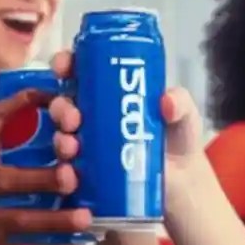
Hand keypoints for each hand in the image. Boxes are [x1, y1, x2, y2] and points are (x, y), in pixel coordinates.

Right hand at [47, 50, 206, 201]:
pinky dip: (64, 171)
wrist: (183, 181)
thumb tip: (166, 101)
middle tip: (74, 118)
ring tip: (72, 147)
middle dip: (61, 107)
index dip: (66, 64)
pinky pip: (67, 170)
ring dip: (60, 139)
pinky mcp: (88, 174)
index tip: (64, 67)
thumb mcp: (184, 114)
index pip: (80, 70)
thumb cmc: (178, 138)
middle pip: (63, 103)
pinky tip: (72, 173)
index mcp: (109, 91)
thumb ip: (180, 103)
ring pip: (61, 136)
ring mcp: (87, 145)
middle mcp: (92, 115)